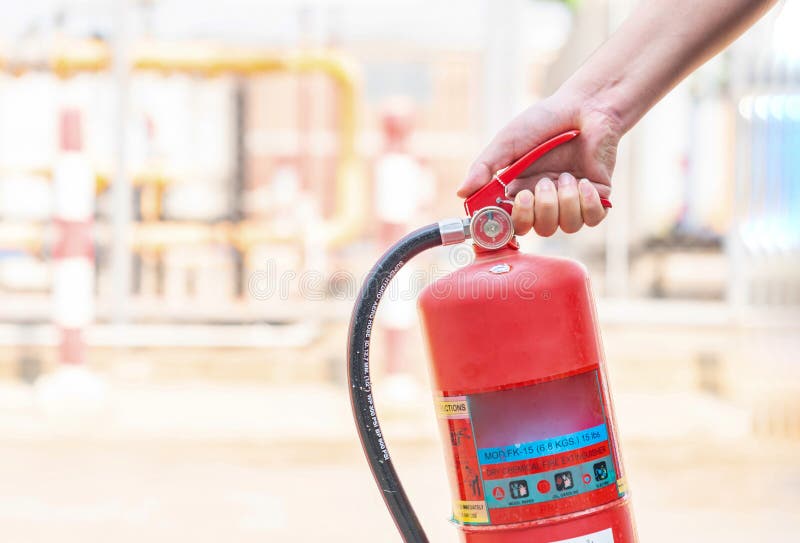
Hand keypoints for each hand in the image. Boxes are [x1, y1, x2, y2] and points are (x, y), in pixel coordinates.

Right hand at [457, 91, 621, 235]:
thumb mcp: (507, 142)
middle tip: (542, 183)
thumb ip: (484, 167)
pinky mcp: (597, 198)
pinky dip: (588, 202)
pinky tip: (585, 181)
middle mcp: (545, 201)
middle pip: (540, 230)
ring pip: (567, 226)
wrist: (584, 106)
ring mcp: (572, 201)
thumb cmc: (543, 121)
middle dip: (540, 210)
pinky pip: (592, 218)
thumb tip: (461, 192)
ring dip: (566, 201)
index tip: (503, 214)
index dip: (507, 226)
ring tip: (568, 175)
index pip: (510, 224)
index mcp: (520, 192)